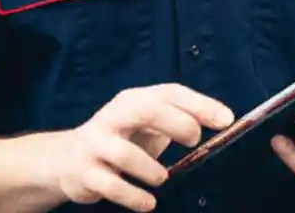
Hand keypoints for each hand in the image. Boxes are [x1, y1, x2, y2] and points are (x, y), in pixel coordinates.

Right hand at [41, 83, 234, 211]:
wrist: (68, 159)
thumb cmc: (120, 140)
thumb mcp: (146, 125)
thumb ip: (177, 121)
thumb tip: (223, 123)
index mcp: (132, 101)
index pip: (168, 93)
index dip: (199, 104)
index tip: (226, 119)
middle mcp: (112, 116)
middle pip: (146, 110)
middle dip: (177, 124)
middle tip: (193, 141)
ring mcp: (95, 144)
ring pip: (125, 154)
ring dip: (151, 170)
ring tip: (161, 178)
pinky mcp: (85, 172)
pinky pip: (112, 186)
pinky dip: (134, 196)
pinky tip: (148, 202)